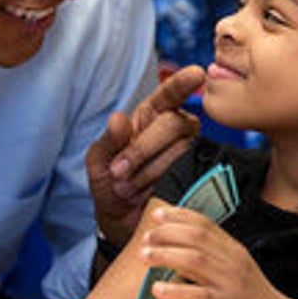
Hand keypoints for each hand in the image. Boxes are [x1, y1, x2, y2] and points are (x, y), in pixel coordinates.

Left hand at [87, 66, 202, 245]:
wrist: (122, 226)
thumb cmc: (111, 188)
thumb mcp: (98, 164)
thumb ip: (107, 142)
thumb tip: (119, 118)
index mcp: (150, 117)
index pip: (169, 95)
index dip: (182, 83)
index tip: (196, 72)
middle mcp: (176, 130)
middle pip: (172, 124)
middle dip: (142, 150)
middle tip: (118, 174)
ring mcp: (190, 154)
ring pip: (180, 151)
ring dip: (148, 173)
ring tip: (127, 191)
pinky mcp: (198, 178)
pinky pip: (189, 174)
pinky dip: (162, 185)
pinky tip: (147, 196)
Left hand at [142, 207, 295, 298]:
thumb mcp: (236, 274)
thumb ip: (211, 259)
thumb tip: (177, 247)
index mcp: (235, 251)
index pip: (205, 224)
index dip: (179, 215)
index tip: (157, 214)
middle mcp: (234, 262)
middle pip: (196, 238)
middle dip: (167, 233)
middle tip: (145, 237)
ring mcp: (233, 284)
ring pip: (194, 261)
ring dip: (165, 255)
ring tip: (145, 256)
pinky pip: (199, 296)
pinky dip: (176, 290)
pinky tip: (157, 289)